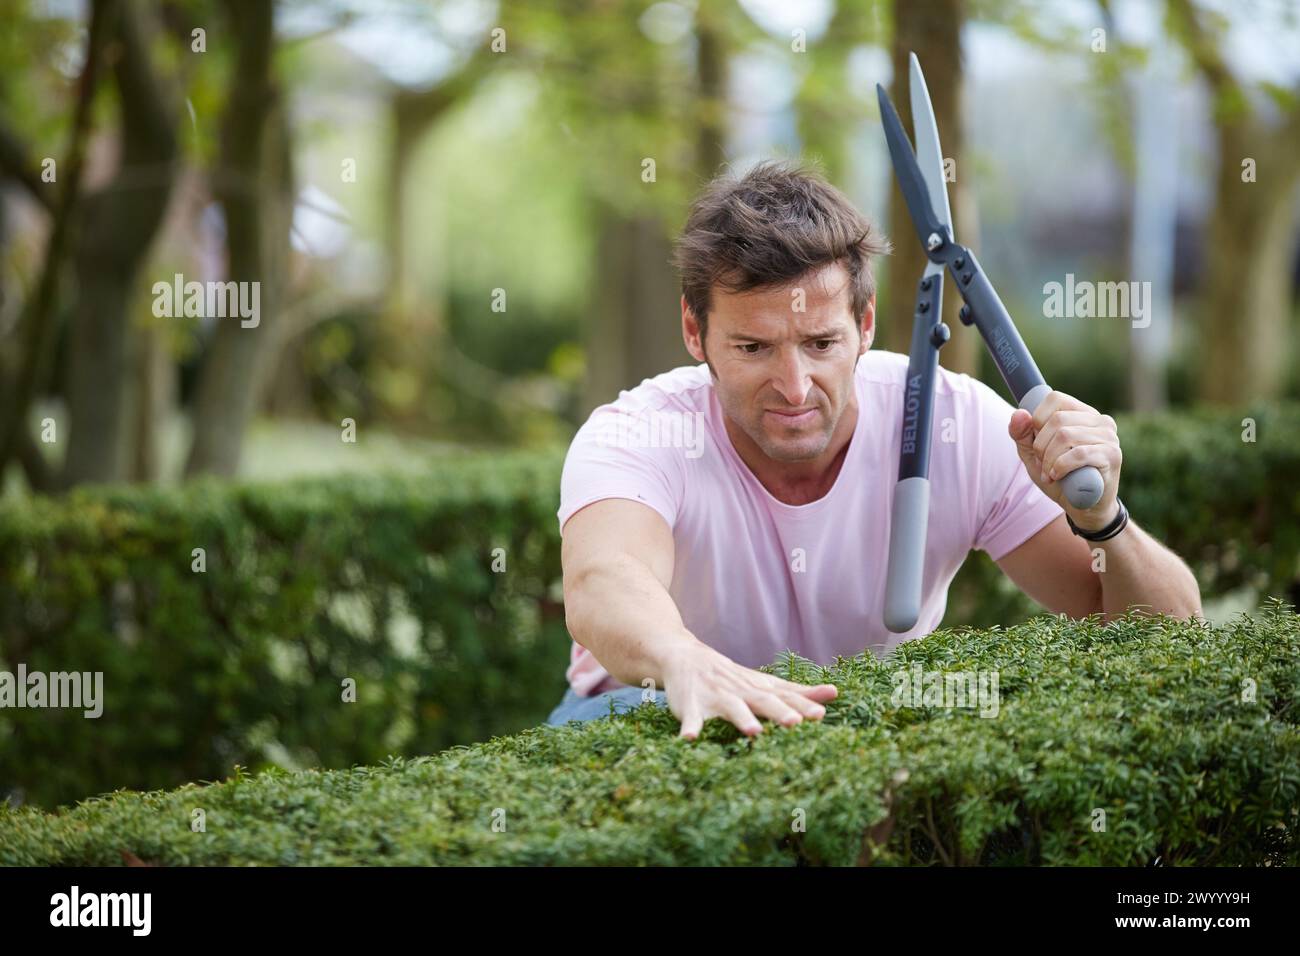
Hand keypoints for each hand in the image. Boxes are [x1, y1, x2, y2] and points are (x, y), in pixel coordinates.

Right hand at [660, 641, 838, 739]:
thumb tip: (835, 693)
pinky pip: (691, 718)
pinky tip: (690, 739)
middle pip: (764, 701)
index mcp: (760, 689)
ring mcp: (717, 698)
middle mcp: (742, 692)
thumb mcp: (765, 683)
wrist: (685, 656)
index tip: (821, 713)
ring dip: (743, 719)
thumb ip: (797, 692)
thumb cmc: (733, 678)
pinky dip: (690, 727)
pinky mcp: (691, 705)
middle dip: (780, 712)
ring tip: (755, 732)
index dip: (803, 704)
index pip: (786, 696)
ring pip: (732, 708)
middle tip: (796, 722)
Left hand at [1008, 390, 1121, 530]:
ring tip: (1049, 473)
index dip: (1037, 419)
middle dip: (1040, 445)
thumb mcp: (1034, 455)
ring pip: (1065, 436)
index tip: (1037, 442)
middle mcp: (1100, 421)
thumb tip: (1019, 413)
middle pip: (1057, 420)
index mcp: (1083, 414)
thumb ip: (1022, 434)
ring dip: (1049, 459)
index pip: (1055, 398)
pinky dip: (1059, 467)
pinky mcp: (1112, 455)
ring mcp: (1109, 437)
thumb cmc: (1060, 477)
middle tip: (1042, 463)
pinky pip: (1077, 454)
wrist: (1085, 508)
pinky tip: (1056, 477)